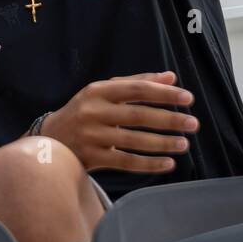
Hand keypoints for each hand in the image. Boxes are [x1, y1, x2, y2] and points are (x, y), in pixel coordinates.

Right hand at [39, 72, 197, 173]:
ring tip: (184, 144)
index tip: (188, 98)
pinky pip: (126, 162)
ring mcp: (91, 136)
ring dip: (163, 143)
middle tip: (193, 123)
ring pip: (134, 141)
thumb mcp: (103, 92)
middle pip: (138, 115)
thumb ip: (136, 83)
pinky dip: (149, 164)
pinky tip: (168, 164)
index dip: (164, 93)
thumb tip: (170, 77)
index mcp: (98, 91)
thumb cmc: (84, 112)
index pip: (137, 89)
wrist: (49, 139)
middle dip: (169, 119)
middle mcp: (93, 112)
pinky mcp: (91, 158)